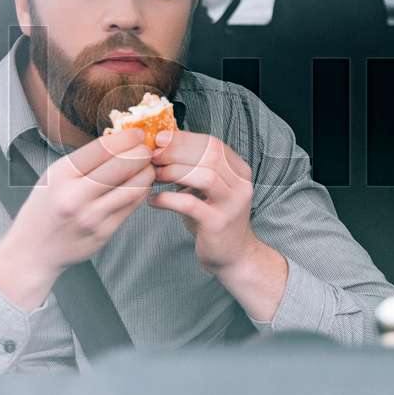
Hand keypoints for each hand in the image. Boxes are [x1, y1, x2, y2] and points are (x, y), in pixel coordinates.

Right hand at [0, 128, 153, 309]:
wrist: (33, 250)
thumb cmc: (43, 210)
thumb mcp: (53, 176)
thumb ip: (82, 161)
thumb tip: (118, 142)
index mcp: (61, 176)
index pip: (102, 149)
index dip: (126, 138)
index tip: (137, 134)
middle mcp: (76, 196)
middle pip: (122, 166)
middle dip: (141, 153)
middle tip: (147, 149)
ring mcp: (92, 216)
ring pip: (133, 188)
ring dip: (146, 173)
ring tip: (147, 167)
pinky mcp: (104, 232)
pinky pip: (131, 206)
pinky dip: (140, 192)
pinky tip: (140, 185)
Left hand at [147, 131, 263, 276]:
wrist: (233, 255)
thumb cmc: (213, 218)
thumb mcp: (208, 189)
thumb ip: (194, 167)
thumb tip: (162, 144)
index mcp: (239, 170)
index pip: (213, 143)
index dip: (184, 139)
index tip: (159, 140)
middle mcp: (241, 184)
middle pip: (209, 155)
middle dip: (176, 152)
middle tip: (152, 157)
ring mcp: (232, 204)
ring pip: (204, 176)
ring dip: (173, 172)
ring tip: (154, 176)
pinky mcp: (218, 224)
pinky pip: (190, 204)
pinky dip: (167, 199)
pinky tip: (153, 201)